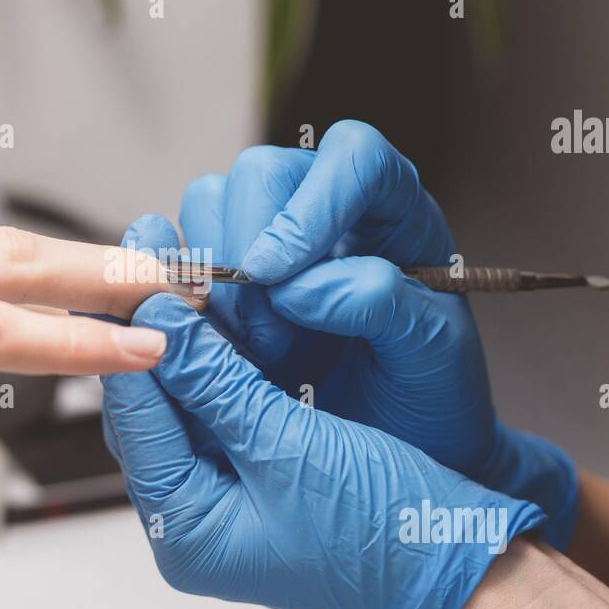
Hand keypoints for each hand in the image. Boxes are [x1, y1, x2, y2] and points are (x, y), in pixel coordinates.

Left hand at [101, 217, 545, 608]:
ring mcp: (224, 501)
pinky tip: (221, 316)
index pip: (134, 422)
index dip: (131, 346)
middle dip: (155, 341)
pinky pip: (220, 411)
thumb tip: (162, 327)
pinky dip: (220, 365)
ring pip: (184, 406)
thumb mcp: (290, 444)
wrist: (458, 564)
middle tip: (151, 272)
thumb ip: (217, 382)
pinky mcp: (256, 478)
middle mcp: (194, 522)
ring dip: (187, 346)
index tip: (133, 284)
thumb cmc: (386, 529)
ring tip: (180, 278)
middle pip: (150, 414)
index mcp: (187, 533)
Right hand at [178, 121, 578, 548]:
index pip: (353, 157)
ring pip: (207, 204)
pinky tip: (218, 353)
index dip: (310, 206)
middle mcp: (324, 208)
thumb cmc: (428, 396)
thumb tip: (299, 285)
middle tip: (265, 334)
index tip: (278, 276)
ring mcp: (267, 237)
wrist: (401, 451)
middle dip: (247, 254)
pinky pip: (177, 255)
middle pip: (260, 173)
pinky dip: (181, 302)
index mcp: (393, 210)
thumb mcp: (431, 353)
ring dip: (213, 282)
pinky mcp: (222, 274)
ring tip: (253, 353)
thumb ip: (381, 303)